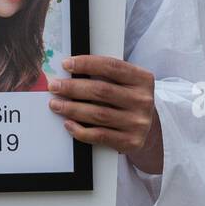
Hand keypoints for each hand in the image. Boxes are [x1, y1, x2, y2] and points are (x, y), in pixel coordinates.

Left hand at [48, 55, 161, 172]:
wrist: (149, 129)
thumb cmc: (129, 100)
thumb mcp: (126, 83)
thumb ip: (106, 75)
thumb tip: (71, 69)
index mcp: (142, 79)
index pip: (111, 67)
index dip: (87, 64)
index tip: (66, 65)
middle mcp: (142, 100)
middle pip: (101, 91)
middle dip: (73, 88)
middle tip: (54, 86)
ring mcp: (138, 122)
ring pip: (98, 114)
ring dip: (72, 109)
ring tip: (56, 105)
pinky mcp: (131, 141)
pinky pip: (100, 136)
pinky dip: (80, 130)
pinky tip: (68, 124)